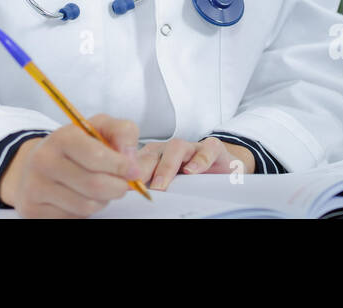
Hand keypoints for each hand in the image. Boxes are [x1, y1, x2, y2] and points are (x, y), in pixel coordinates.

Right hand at [0, 114, 142, 217]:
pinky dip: (85, 211)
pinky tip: (81, 197)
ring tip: (100, 189)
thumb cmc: (76, 146)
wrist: (34, 164)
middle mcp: (44, 160)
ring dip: (102, 200)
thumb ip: (123, 133)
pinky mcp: (32, 209)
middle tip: (122, 185)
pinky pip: (73, 217)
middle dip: (117, 188)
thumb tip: (132, 162)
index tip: (132, 172)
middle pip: (95, 185)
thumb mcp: (99, 127)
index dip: (120, 166)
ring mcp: (35, 186)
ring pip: (86, 205)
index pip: (96, 156)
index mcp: (62, 137)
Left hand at [134, 137, 254, 190]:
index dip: (128, 170)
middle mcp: (170, 149)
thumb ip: (150, 185)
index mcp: (155, 156)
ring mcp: (191, 147)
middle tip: (136, 187)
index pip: (137, 160)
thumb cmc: (191, 176)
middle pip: (153, 154)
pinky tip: (192, 172)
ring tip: (160, 186)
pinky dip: (199, 161)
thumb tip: (129, 194)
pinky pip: (205, 150)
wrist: (223, 167)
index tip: (120, 184)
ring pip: (176, 148)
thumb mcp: (168, 181)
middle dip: (142, 169)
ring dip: (166, 167)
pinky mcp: (212, 148)